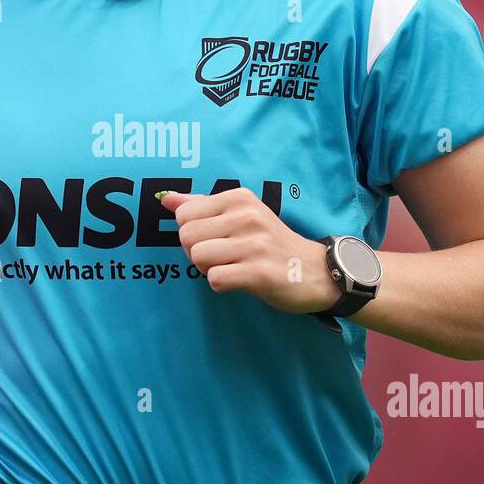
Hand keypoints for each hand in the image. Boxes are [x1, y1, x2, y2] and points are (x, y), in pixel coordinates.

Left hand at [156, 187, 340, 315]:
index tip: (216, 240)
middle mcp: (247, 216)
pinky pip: (216, 279)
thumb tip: (165, 199)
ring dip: (209, 269)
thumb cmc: (270, 243)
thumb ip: (201, 206)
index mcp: (239, 198)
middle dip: (197, 253)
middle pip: (186, 237)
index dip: (193, 233)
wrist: (317, 271)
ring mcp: (255, 244)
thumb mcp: (239, 216)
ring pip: (198, 257)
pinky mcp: (260, 272)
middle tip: (224, 257)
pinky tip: (240, 281)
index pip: (184, 215)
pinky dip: (221, 284)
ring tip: (233, 268)